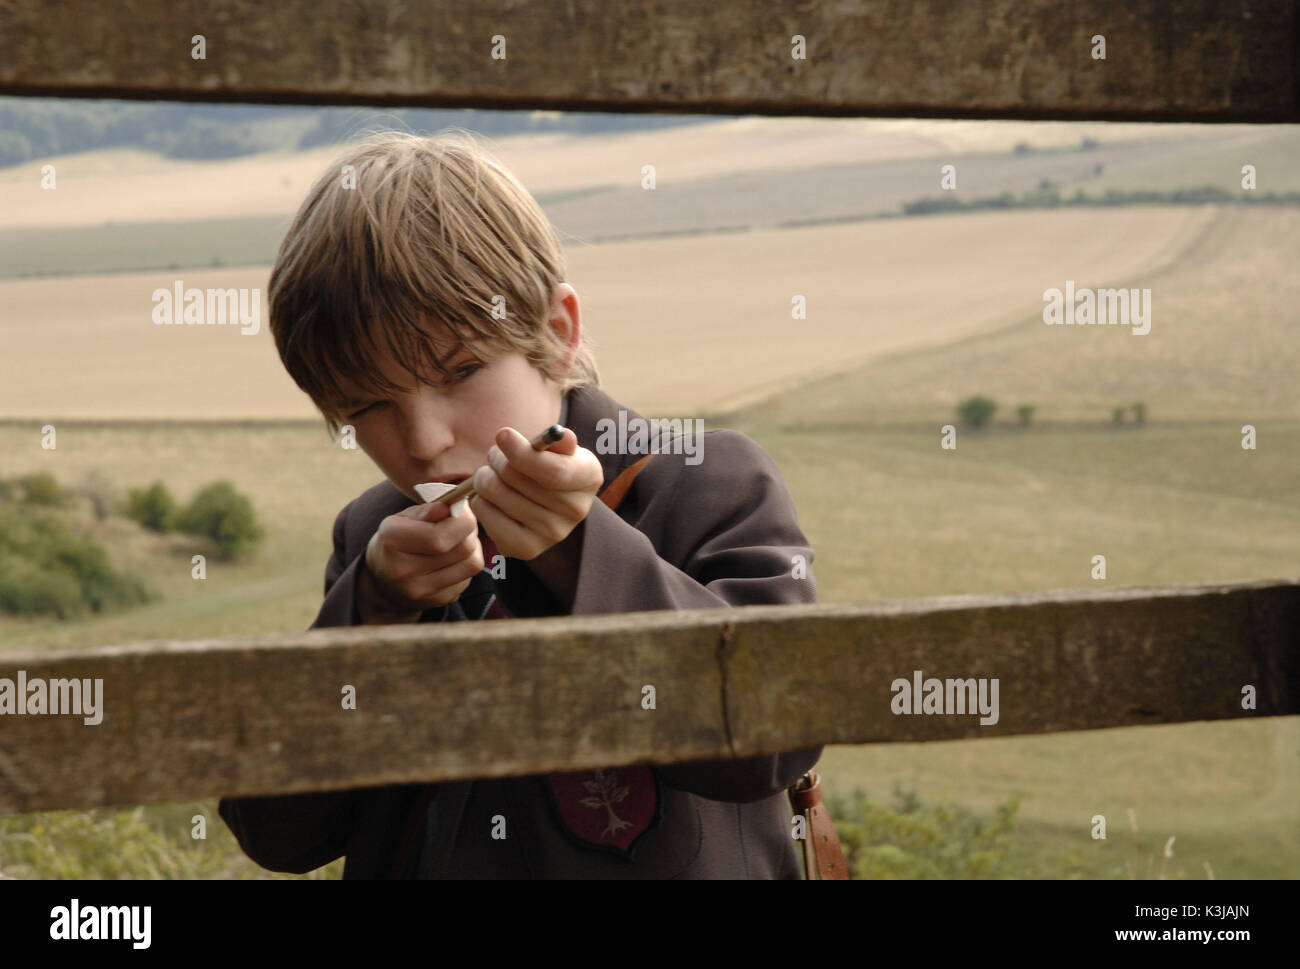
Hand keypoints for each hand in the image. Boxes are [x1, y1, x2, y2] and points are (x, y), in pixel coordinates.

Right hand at [358, 499, 483, 623]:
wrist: (383, 581)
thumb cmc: (397, 539)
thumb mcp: (403, 517)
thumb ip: (427, 509)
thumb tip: (450, 505)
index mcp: (392, 540)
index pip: (440, 535)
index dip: (462, 519)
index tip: (461, 509)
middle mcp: (403, 570)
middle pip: (462, 548)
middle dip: (470, 531)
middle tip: (462, 523)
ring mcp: (421, 590)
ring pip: (472, 563)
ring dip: (473, 547)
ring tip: (459, 538)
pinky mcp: (438, 600)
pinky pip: (469, 577)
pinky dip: (467, 563)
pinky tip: (454, 557)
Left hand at [468, 427, 602, 561]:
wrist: (550, 505)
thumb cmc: (551, 465)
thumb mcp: (560, 448)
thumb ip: (558, 440)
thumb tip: (555, 435)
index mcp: (588, 477)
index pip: (553, 472)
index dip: (522, 453)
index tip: (502, 435)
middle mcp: (575, 511)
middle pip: (515, 478)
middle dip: (497, 458)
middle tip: (496, 455)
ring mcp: (550, 535)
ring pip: (494, 492)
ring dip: (484, 476)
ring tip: (494, 475)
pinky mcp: (523, 549)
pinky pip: (484, 512)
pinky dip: (480, 500)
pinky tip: (493, 499)